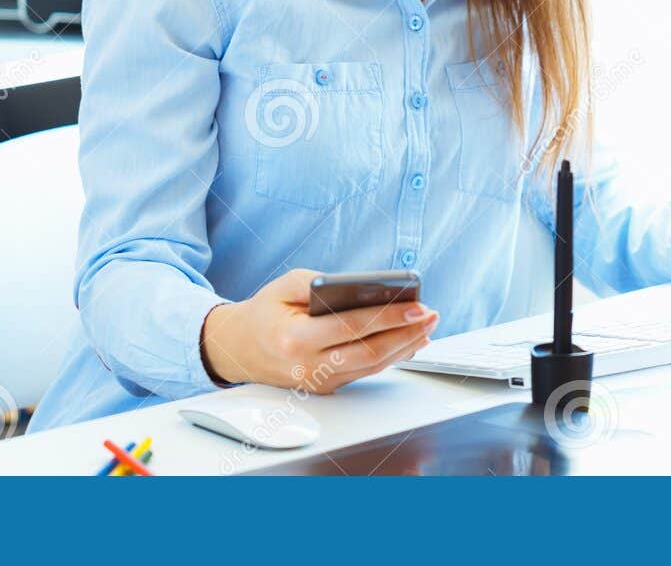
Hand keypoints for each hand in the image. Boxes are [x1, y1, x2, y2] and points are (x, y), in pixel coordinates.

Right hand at [200, 268, 438, 393]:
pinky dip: (390, 356)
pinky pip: (365, 372)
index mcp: (294, 339)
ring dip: (404, 347)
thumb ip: (321, 283)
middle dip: (406, 334)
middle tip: (431, 315)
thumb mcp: (285, 285)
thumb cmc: (265, 313)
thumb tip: (365, 287)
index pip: (351, 328)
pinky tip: (409, 341)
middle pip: (369, 352)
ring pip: (371, 367)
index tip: (416, 306)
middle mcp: (308, 367)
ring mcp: (319, 382)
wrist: (238, 348)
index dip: (387, 317)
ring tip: (428, 326)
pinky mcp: (327, 387)